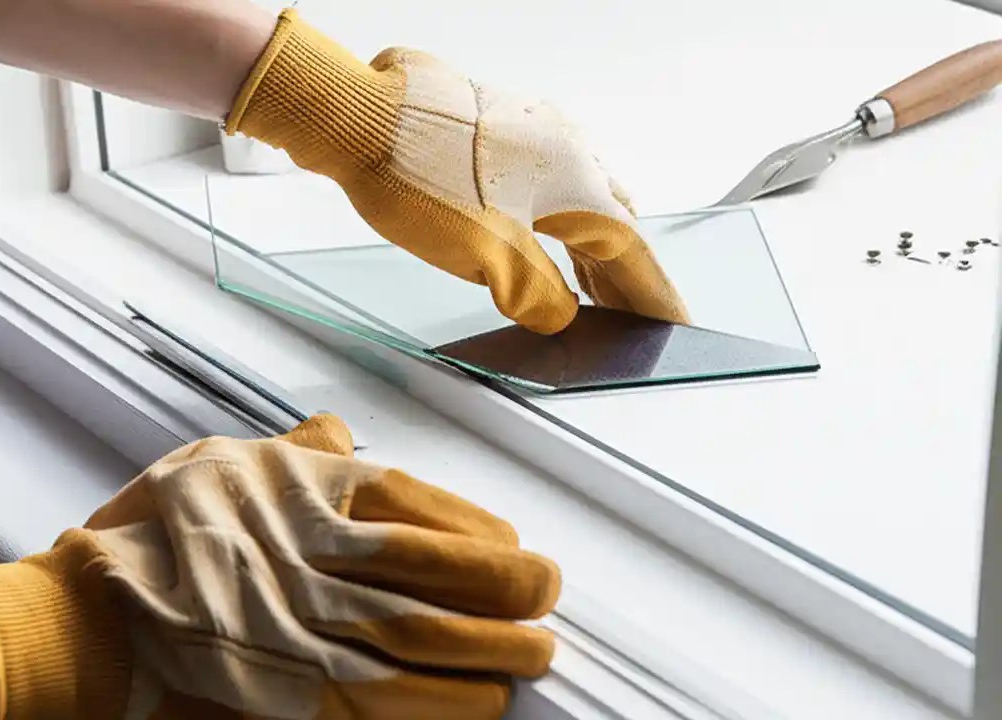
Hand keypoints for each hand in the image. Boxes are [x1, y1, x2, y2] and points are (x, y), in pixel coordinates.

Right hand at [0, 415, 560, 719]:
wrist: (84, 616)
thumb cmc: (147, 532)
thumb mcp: (218, 461)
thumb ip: (290, 449)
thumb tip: (340, 430)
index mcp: (295, 489)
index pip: (413, 504)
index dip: (476, 528)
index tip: (515, 545)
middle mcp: (305, 551)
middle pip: (430, 571)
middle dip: (505, 587)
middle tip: (549, 595)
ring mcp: (296, 622)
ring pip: (416, 636)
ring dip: (487, 648)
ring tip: (534, 652)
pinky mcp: (283, 687)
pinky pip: (376, 700)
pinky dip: (436, 704)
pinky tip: (477, 704)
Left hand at [228, 10, 688, 334]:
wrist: (354, 116)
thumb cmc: (415, 175)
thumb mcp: (488, 256)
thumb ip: (535, 294)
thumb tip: (558, 314)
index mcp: (576, 179)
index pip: (631, 250)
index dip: (652, 293)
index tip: (674, 323)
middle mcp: (565, 148)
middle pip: (611, 224)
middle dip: (622, 276)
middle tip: (632, 318)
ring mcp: (530, 133)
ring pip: (578, 199)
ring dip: (588, 248)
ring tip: (591, 289)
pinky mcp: (495, 131)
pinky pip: (545, 182)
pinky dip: (555, 222)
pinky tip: (540, 237)